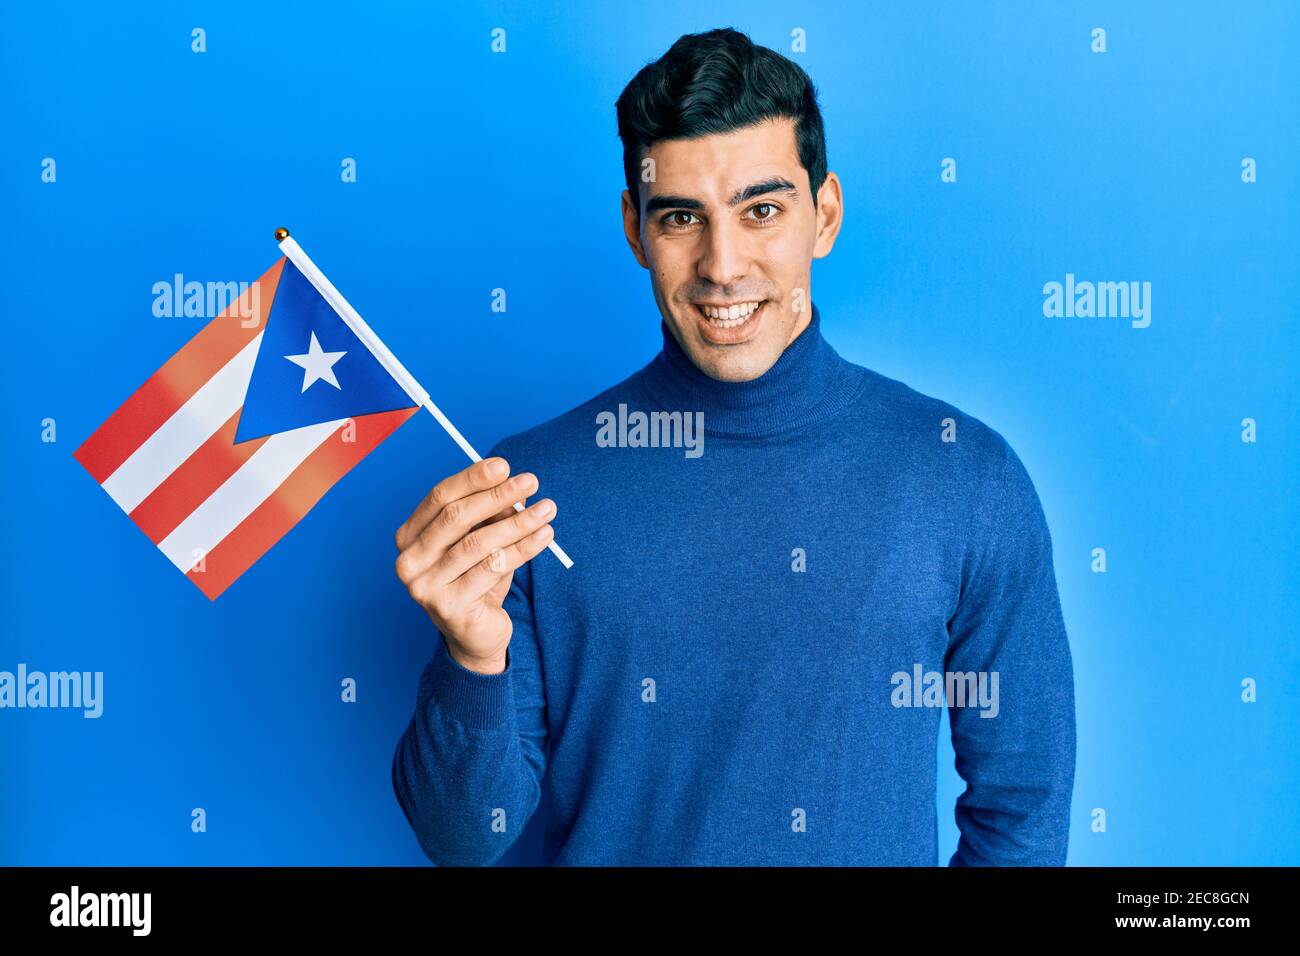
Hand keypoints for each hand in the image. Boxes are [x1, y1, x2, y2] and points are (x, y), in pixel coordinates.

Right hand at [394, 457, 554, 673]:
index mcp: (409, 536)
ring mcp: (425, 586)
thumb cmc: (476, 579)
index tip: (504, 466)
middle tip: (531, 481)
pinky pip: (492, 569)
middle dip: (497, 495)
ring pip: (477, 543)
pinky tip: (544, 537)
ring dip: (517, 522)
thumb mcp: (482, 540)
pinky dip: (522, 549)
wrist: (476, 634)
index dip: (472, 479)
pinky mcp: (448, 606)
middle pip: (455, 517)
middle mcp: (409, 560)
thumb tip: (515, 486)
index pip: (439, 497)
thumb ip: (491, 514)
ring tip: (547, 509)